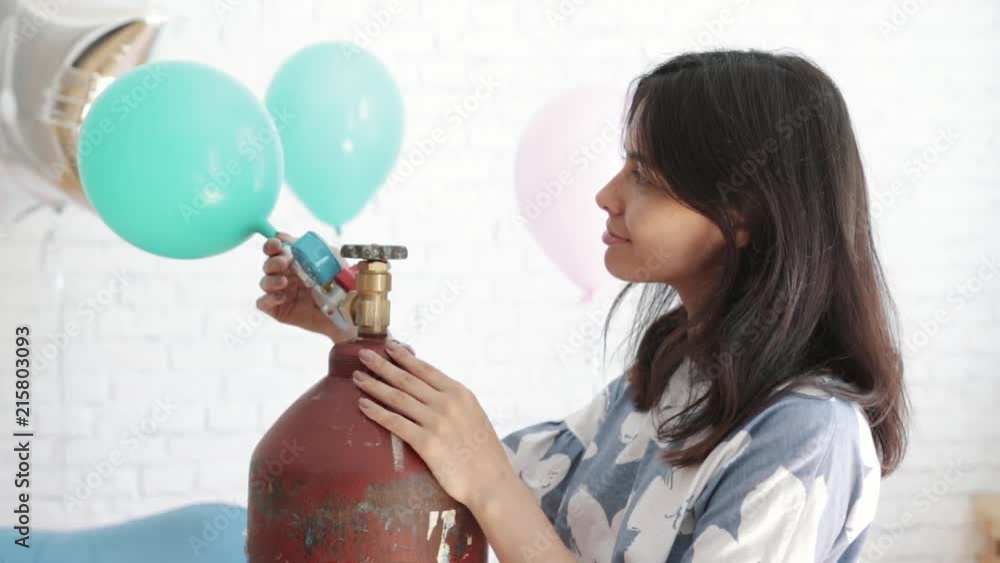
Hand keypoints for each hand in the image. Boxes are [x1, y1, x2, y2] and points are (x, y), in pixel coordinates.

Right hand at [257, 232, 357, 343]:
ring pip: (264, 282)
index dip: (272, 245)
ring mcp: (281, 292)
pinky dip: (267, 298)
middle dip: (273, 262)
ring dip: (271, 279)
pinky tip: (281, 297)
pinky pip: (262, 302)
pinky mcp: (278, 309)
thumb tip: (288, 237)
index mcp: (294, 262)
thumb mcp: (330, 260)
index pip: (275, 249)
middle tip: (284, 263)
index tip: (277, 244)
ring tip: (284, 282)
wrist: (345, 311)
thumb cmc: (339, 284)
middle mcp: (285, 275)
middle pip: (268, 264)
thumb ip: (312, 247)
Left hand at [352, 341, 515, 509]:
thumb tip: (431, 392)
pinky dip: (377, 412)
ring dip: (374, 385)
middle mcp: (447, 403)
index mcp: (460, 393)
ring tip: (358, 377)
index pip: (425, 369)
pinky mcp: (427, 443)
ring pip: (397, 398)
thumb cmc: (483, 452)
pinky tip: (363, 405)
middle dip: (382, 365)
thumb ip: (454, 401)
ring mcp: (436, 422)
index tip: (388, 346)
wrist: (491, 481)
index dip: (404, 357)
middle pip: (407, 379)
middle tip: (363, 355)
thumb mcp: (474, 415)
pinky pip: (396, 423)